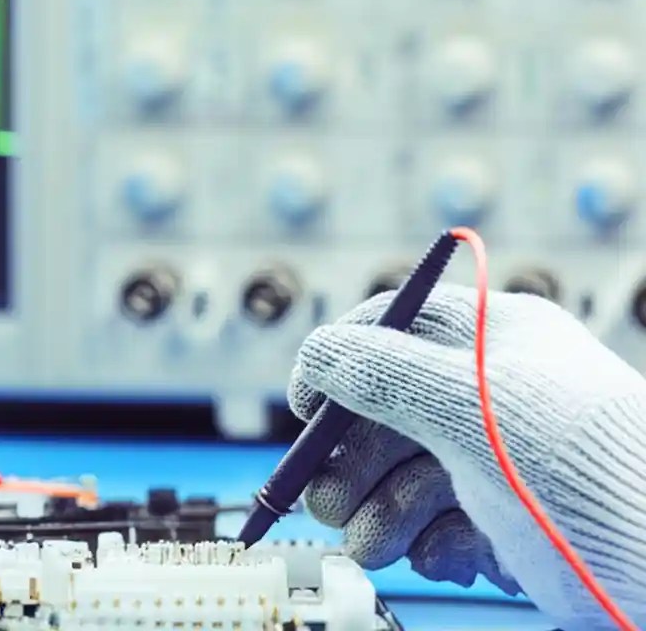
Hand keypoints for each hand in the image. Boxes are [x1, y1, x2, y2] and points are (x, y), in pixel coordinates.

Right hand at [289, 284, 645, 629]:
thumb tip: (315, 356)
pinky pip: (433, 527)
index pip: (390, 329)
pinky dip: (427, 546)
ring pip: (397, 478)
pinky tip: (446, 556)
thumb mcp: (469, 403)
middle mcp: (485, 396)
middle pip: (379, 416)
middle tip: (328, 502)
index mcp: (489, 340)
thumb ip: (381, 373)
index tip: (304, 411)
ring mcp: (491, 460)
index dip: (337, 366)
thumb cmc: (580, 467)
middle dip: (348, 465)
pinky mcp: (500, 520)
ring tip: (383, 545)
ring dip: (379, 515)